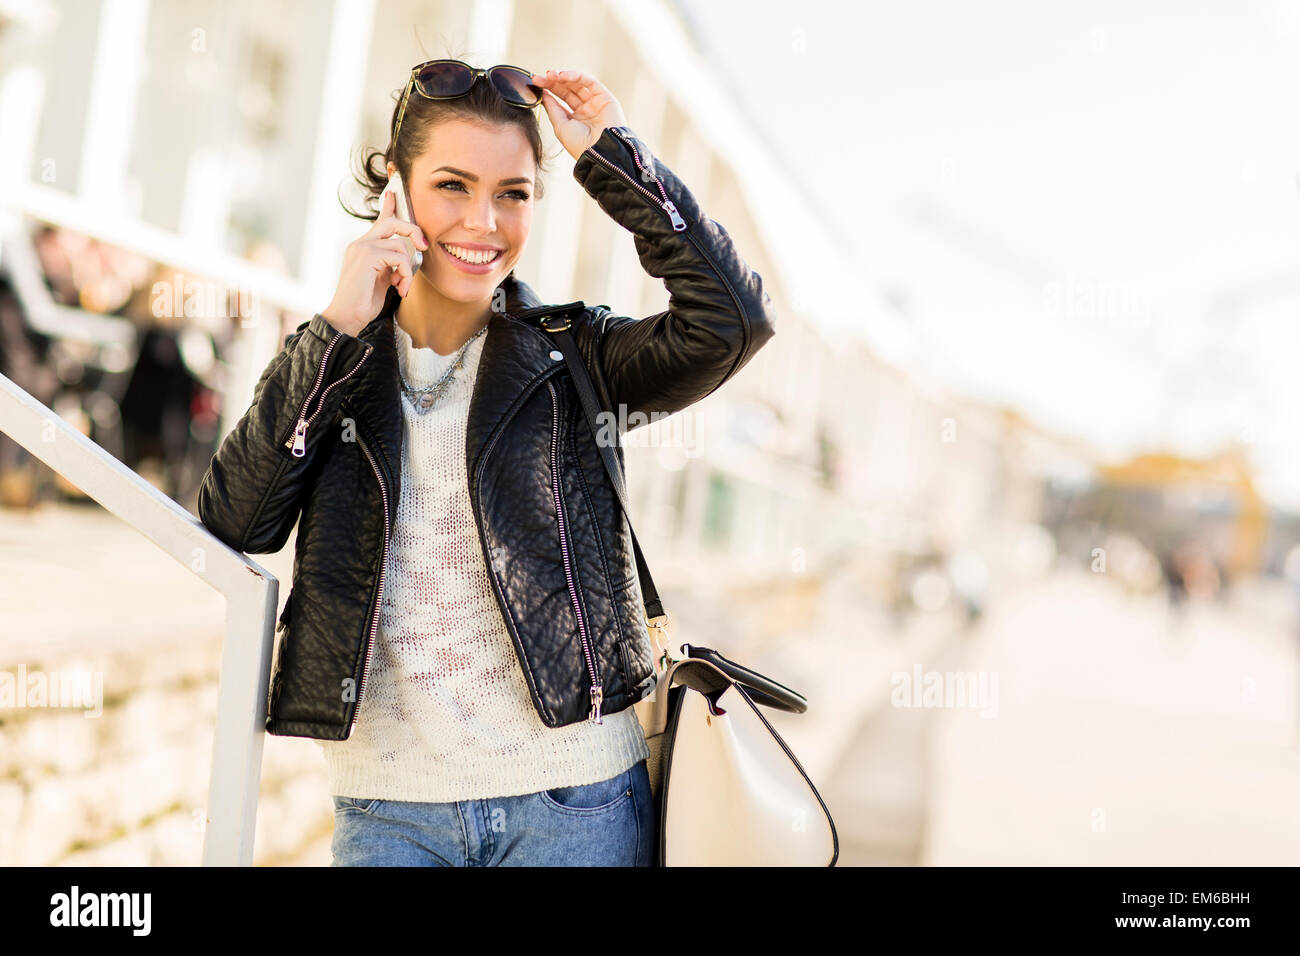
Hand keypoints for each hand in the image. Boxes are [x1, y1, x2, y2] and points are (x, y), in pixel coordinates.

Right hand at [321, 188, 428, 336]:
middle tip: (423, 246)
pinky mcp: (367, 256)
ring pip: (400, 244)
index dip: (389, 207)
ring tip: (403, 287)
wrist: (346, 317)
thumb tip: (405, 261)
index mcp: (363, 247)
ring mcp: (362, 248)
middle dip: (412, 231)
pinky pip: (399, 257)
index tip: (393, 192)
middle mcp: (360, 243)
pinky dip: (406, 274)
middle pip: (392, 222)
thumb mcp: (381, 280)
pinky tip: (400, 289)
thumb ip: (390, 266)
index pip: (379, 222)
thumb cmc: (362, 303)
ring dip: (409, 269)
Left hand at [529, 69, 627, 160]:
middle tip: (539, 77)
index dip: (548, 90)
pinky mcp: (605, 97)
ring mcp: (595, 103)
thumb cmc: (581, 146)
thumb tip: (544, 94)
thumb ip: (553, 109)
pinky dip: (575, 76)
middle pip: (567, 90)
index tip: (536, 83)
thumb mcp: (560, 126)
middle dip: (552, 82)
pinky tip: (562, 75)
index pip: (560, 99)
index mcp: (576, 119)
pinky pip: (589, 82)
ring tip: (549, 74)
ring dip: (562, 77)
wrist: (601, 153)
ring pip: (577, 84)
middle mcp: (586, 109)